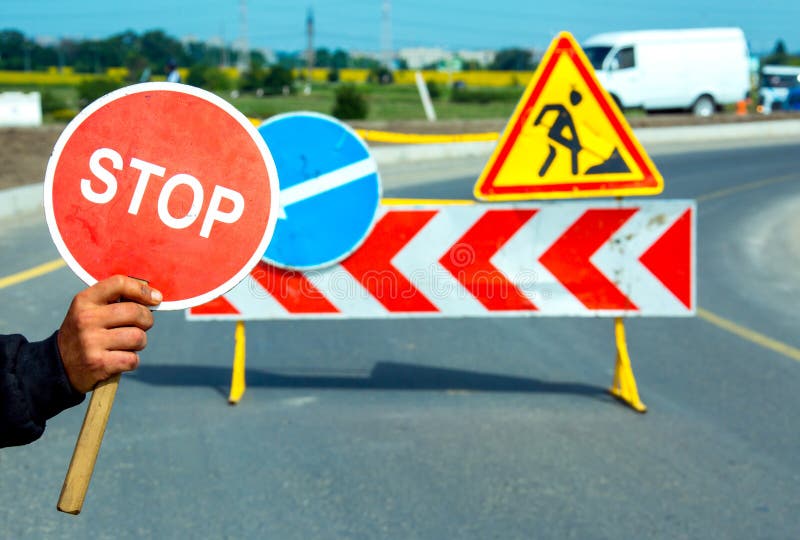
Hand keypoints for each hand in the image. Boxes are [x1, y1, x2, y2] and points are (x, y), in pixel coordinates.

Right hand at [57, 275, 162, 392]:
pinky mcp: (97, 363)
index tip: (156, 298)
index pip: (119, 283)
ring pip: (138, 337)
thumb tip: (155, 297)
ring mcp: (90, 342)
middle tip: (142, 326)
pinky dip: (132, 361)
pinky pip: (132, 359)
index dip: (142, 290)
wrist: (59, 366)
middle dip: (146, 320)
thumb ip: (117, 300)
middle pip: (135, 312)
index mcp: (84, 300)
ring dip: (139, 342)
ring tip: (127, 344)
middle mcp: (86, 319)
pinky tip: (120, 359)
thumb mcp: (91, 310)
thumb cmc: (87, 333)